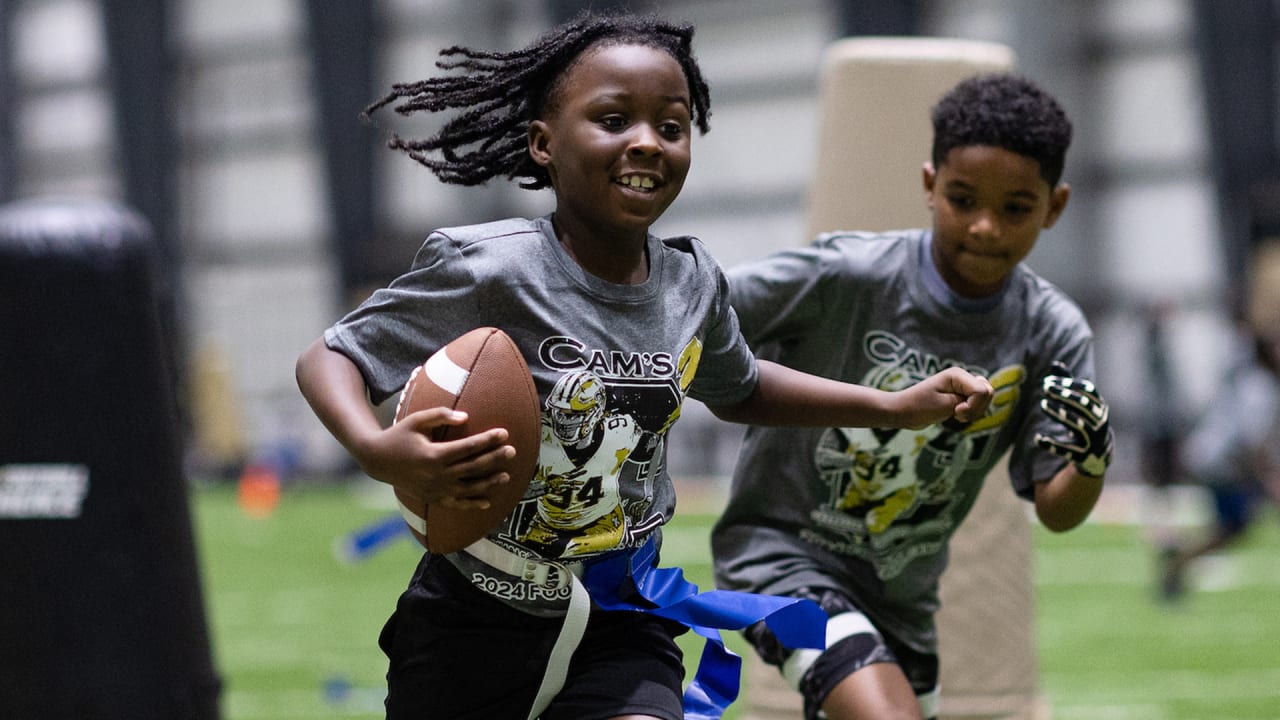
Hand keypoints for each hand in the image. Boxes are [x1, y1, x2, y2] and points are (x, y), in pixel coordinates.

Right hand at [355, 408, 514, 508]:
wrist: (378, 460)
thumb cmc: (400, 435)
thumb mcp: (417, 420)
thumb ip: (440, 415)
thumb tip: (466, 417)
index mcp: (434, 455)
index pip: (468, 447)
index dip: (488, 440)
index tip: (504, 433)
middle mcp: (436, 475)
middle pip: (473, 467)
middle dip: (494, 459)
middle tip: (512, 451)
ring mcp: (435, 489)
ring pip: (468, 488)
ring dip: (489, 483)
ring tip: (506, 475)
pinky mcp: (432, 498)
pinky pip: (456, 504)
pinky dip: (472, 504)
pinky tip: (487, 502)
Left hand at [895, 367, 992, 429]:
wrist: (903, 411)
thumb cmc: (920, 407)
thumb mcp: (946, 405)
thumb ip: (969, 400)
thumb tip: (987, 393)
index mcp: (957, 374)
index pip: (983, 391)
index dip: (973, 406)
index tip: (955, 411)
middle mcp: (962, 377)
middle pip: (988, 393)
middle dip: (976, 408)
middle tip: (956, 413)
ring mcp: (963, 386)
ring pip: (985, 400)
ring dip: (973, 412)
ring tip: (954, 414)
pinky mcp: (961, 396)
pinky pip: (979, 405)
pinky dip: (971, 414)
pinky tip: (955, 415)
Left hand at [1035, 362, 1112, 477]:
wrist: (1098, 454)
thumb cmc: (1085, 421)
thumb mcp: (1079, 404)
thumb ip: (1068, 385)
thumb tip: (1055, 364)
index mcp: (1100, 407)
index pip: (1088, 390)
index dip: (1070, 383)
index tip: (1050, 380)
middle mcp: (1100, 422)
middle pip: (1083, 405)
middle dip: (1064, 395)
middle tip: (1044, 388)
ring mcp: (1093, 439)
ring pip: (1077, 425)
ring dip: (1059, 414)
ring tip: (1042, 405)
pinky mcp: (1083, 455)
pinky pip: (1067, 451)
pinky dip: (1053, 445)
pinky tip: (1038, 439)